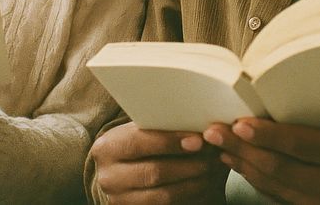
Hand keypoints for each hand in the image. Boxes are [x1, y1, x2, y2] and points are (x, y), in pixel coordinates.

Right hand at [90, 121, 228, 203]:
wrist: (125, 175)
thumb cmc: (139, 146)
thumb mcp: (140, 132)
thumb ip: (159, 126)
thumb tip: (197, 123)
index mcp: (107, 148)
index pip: (139, 142)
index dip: (169, 141)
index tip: (197, 139)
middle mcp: (108, 177)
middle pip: (154, 172)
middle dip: (188, 164)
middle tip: (213, 156)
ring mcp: (120, 200)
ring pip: (164, 195)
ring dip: (194, 183)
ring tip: (212, 170)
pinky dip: (189, 198)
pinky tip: (203, 186)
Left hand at [203, 118, 319, 204]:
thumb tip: (274, 103)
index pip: (302, 145)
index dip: (265, 135)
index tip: (237, 122)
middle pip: (280, 169)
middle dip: (241, 150)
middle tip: (211, 131)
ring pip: (276, 187)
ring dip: (243, 166)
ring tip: (218, 145)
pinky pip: (283, 200)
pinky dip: (258, 182)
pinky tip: (242, 166)